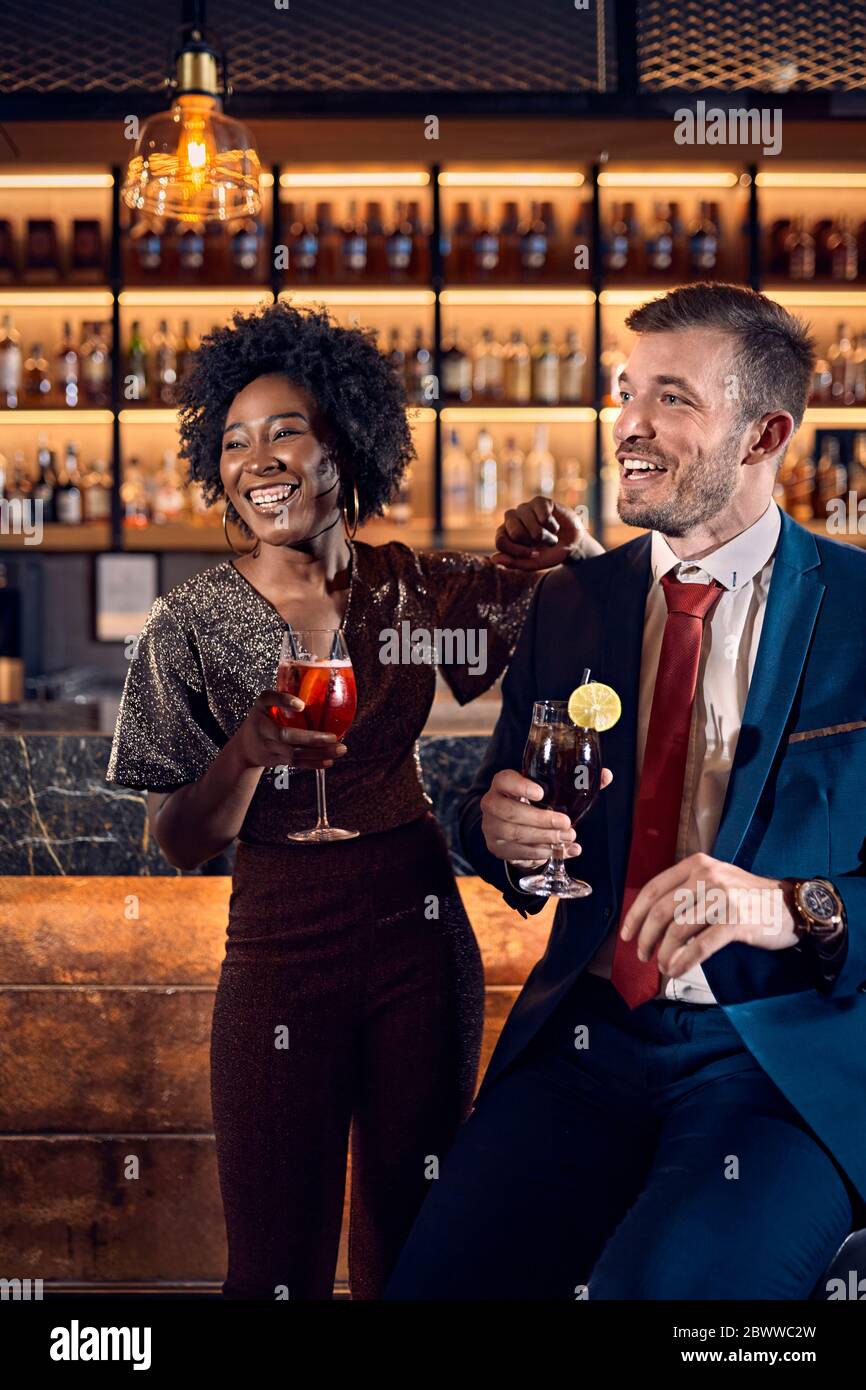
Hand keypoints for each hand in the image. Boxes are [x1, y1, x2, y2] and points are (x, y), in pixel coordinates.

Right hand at [233, 691, 348, 771]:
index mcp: (261, 707)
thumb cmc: (263, 719)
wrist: (245, 747)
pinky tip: (329, 761)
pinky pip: (296, 763)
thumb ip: (285, 697)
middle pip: (286, 735)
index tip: (301, 705)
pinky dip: (313, 763)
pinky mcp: (276, 760)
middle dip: (311, 738)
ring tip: (339, 749)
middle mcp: (263, 728)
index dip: (285, 701)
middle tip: (332, 737)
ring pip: (294, 753)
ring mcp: (269, 746)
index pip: (268, 699)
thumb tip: (320, 685)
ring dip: (319, 753)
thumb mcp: (267, 704)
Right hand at [480, 766, 613, 863]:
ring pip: (515, 834)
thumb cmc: (534, 803)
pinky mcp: (497, 847)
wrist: (513, 826)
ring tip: (568, 838)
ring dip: (544, 838)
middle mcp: (491, 803)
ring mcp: (492, 827)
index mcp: (502, 784)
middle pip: (511, 812)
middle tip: (567, 823)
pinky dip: (542, 853)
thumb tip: (607, 775)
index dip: (520, 786)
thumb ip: (576, 781)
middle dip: (542, 819)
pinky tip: (560, 851)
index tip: (540, 793)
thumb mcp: (550, 790)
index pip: (504, 780)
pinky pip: (518, 852)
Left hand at [491, 497, 588, 570]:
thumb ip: (513, 562)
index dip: (518, 552)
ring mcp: (525, 508)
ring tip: (551, 537)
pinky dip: (552, 527)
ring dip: (546, 537)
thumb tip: (494, 559)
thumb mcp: (532, 563)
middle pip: (515, 533)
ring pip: (532, 526)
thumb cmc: (548, 553)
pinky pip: (544, 517)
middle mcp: (512, 518)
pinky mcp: (539, 501)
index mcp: (505, 533)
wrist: (571, 544)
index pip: (500, 541)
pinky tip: (555, 526)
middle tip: (540, 544)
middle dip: (533, 544)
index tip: (533, 555)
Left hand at [619, 853, 798, 978]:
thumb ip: (687, 891)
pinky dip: (683, 961)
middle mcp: (707, 877)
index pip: (654, 889)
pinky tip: (676, 970)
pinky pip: (699, 946)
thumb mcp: (716, 880)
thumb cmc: (748, 897)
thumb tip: (652, 921)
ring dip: (664, 953)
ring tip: (663, 966)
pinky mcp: (735, 922)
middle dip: (646, 937)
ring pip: (677, 930)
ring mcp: (722, 898)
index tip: (627, 934)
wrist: (791, 906)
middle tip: (642, 955)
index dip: (635, 914)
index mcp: (697, 865)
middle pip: (661, 910)